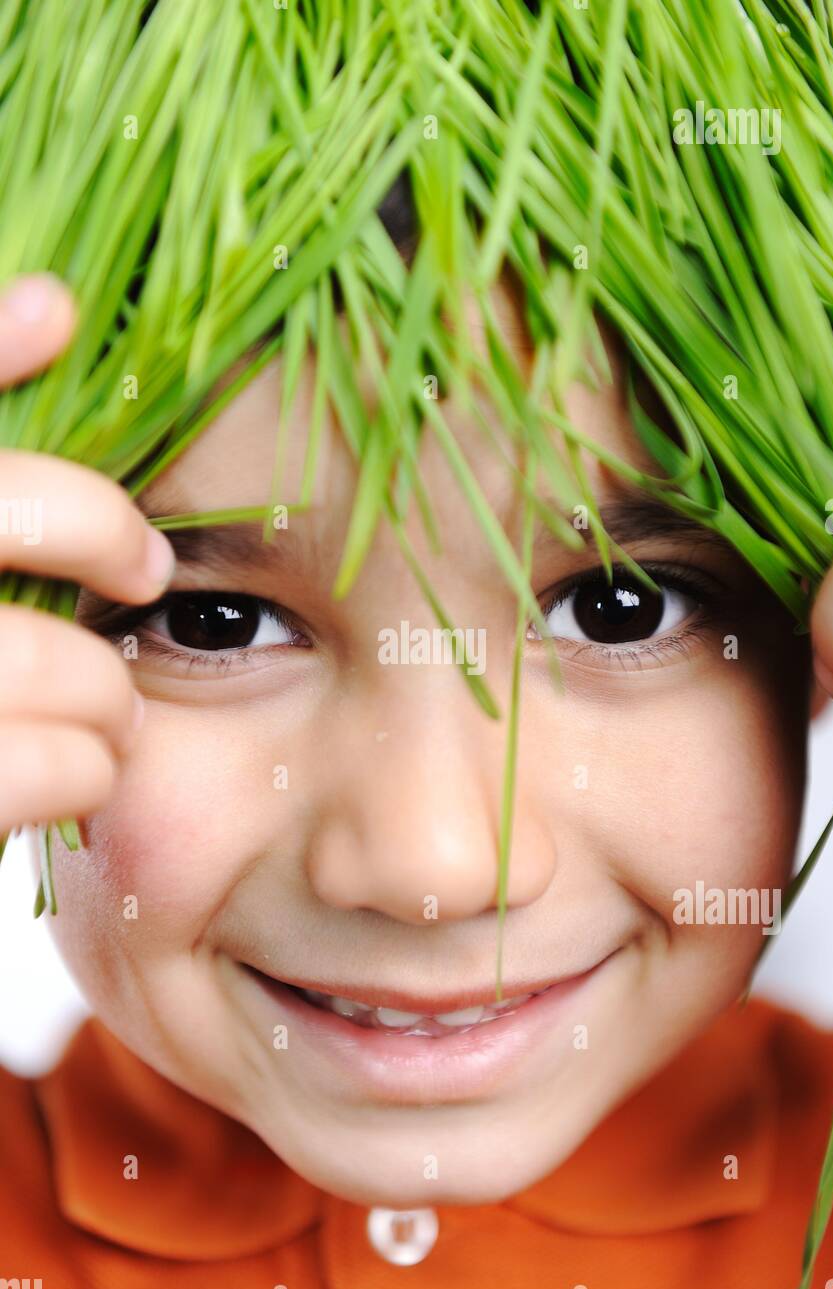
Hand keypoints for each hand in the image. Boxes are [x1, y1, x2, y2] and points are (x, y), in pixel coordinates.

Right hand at [0, 273, 175, 836]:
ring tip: (115, 713)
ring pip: (27, 659)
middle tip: (143, 564)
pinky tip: (80, 770)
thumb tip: (54, 298)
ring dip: (104, 689)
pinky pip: (35, 768)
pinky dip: (81, 771)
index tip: (60, 313)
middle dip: (92, 529)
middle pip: (2, 512)